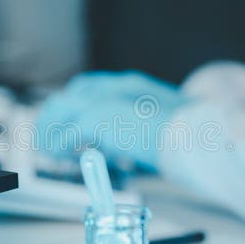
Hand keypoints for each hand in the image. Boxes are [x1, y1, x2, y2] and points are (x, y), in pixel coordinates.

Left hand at [36, 71, 184, 168]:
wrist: (195, 136)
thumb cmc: (188, 137)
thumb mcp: (159, 127)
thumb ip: (137, 132)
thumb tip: (125, 152)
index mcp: (131, 86)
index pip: (90, 88)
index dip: (76, 106)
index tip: (69, 124)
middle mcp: (115, 87)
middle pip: (71, 95)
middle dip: (56, 117)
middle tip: (50, 139)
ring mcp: (105, 100)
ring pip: (62, 109)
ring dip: (52, 130)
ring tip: (49, 150)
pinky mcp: (98, 119)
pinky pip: (67, 134)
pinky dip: (60, 146)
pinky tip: (60, 157)